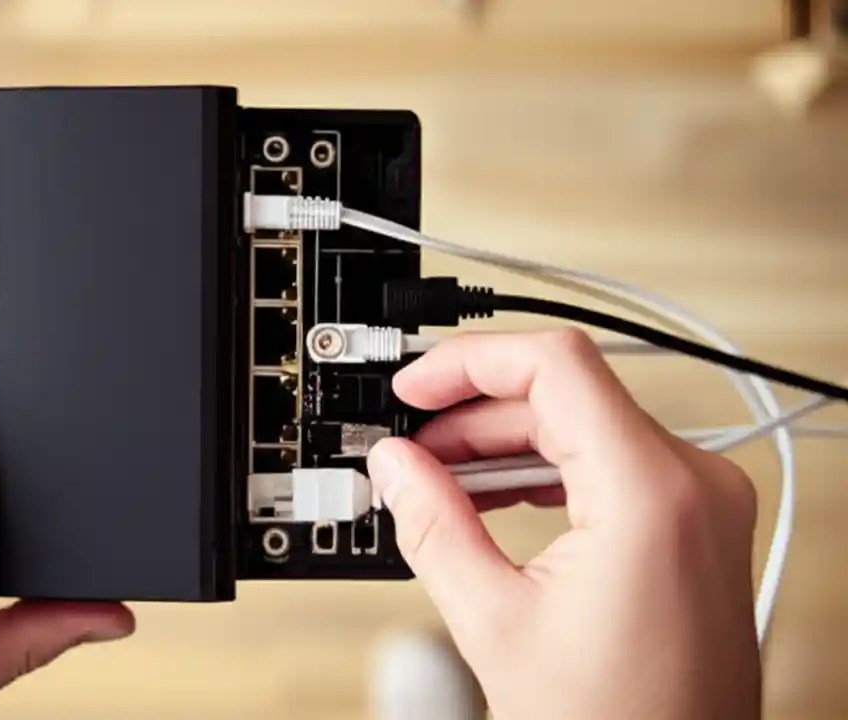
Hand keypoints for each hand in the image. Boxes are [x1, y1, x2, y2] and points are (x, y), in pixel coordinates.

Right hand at [368, 329, 759, 719]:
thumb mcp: (495, 621)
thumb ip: (433, 525)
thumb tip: (395, 465)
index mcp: (651, 495)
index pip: (555, 366)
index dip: (470, 362)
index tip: (417, 385)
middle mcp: (694, 485)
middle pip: (566, 394)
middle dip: (475, 413)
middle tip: (411, 447)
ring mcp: (702, 505)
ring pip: (586, 425)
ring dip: (505, 442)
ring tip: (439, 478)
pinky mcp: (696, 526)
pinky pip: (611, 463)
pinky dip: (545, 469)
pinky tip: (489, 496)